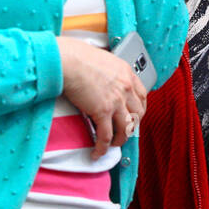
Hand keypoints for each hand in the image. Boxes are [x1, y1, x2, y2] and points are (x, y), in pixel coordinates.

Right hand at [58, 36, 146, 159]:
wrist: (66, 60)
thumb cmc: (75, 56)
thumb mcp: (101, 60)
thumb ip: (107, 72)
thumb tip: (100, 81)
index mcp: (126, 73)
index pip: (142, 95)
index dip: (139, 110)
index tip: (134, 116)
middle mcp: (125, 87)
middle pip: (138, 114)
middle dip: (132, 126)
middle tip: (124, 132)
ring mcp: (116, 100)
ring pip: (126, 128)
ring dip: (120, 139)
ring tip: (112, 145)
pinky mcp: (102, 111)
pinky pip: (106, 135)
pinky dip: (103, 147)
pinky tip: (97, 153)